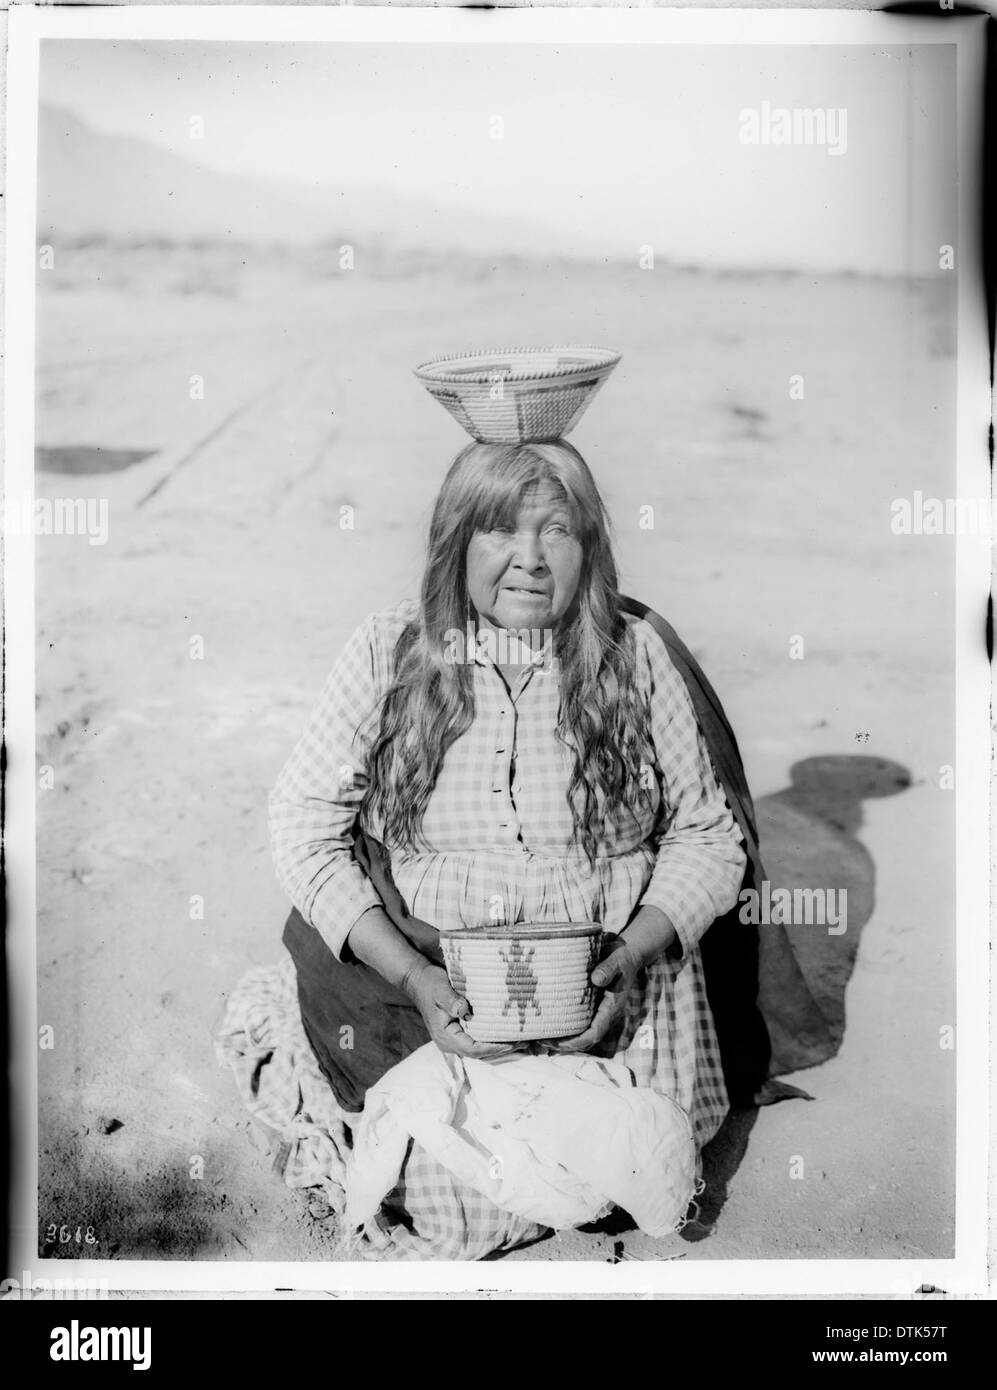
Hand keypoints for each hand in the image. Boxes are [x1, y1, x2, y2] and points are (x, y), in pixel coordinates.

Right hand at [402, 959, 516, 1059]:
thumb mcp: (439, 989)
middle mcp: (450, 1041)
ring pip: (480, 1049)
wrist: (419, 980)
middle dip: (502, 1050)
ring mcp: (454, 1038)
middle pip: (480, 1053)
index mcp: (445, 1036)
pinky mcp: (459, 1031)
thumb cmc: (430, 984)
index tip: (512, 1043)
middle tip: (525, 1042)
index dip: (494, 1048)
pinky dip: (493, 1039)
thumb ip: (451, 1000)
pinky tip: (508, 1034)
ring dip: (500, 1046)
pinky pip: (478, 1040)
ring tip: (522, 1040)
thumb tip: (463, 1009)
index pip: (473, 1049)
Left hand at [549, 935, 642, 1054]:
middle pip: (586, 1040)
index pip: (595, 1033)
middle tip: (543, 1042)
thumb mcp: (616, 960)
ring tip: (542, 1038)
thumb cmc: (622, 957)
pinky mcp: (592, 1007)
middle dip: (565, 1045)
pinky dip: (565, 1029)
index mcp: (612, 1008)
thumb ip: (607, 969)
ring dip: (563, 1040)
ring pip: (582, 1035)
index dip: (577, 1041)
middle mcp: (606, 1014)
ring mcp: (599, 1012)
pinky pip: (580, 1024)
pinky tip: (549, 1025)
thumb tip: (596, 979)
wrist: (628, 954)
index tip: (559, 1043)